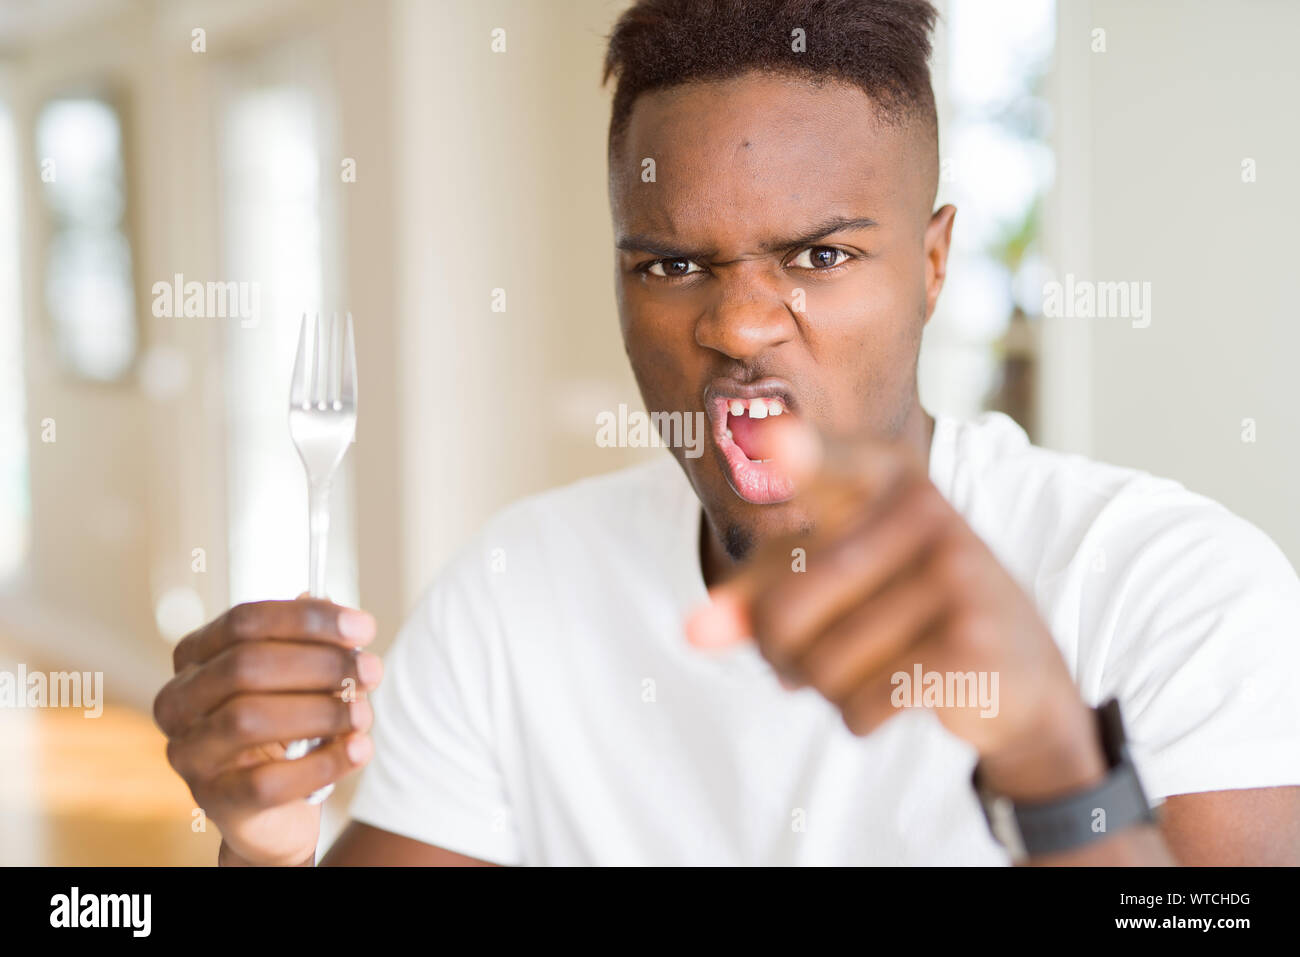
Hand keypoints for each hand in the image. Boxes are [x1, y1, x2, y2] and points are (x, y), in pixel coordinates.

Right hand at [153, 598, 382, 864]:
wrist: (278, 807)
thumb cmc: (289, 725)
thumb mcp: (300, 677)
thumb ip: (309, 640)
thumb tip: (322, 599)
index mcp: (195, 657)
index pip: (243, 622)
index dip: (307, 620)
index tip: (364, 627)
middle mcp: (178, 701)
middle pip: (246, 665)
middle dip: (320, 664)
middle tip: (371, 671)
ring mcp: (189, 754)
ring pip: (249, 719)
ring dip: (321, 712)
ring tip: (364, 714)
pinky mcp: (214, 800)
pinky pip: (267, 781)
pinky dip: (323, 764)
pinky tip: (359, 750)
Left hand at [686, 418, 1105, 800]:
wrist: (1018, 672)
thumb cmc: (902, 610)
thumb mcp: (834, 584)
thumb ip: (756, 596)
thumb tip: (693, 631)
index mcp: (887, 479)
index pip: (830, 468)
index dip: (801, 457)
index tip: (772, 440)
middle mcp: (926, 512)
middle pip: (786, 610)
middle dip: (778, 656)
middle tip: (797, 663)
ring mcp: (958, 574)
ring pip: (823, 666)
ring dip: (824, 692)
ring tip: (860, 674)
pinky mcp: (973, 643)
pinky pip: (863, 703)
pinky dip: (859, 718)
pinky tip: (890, 700)